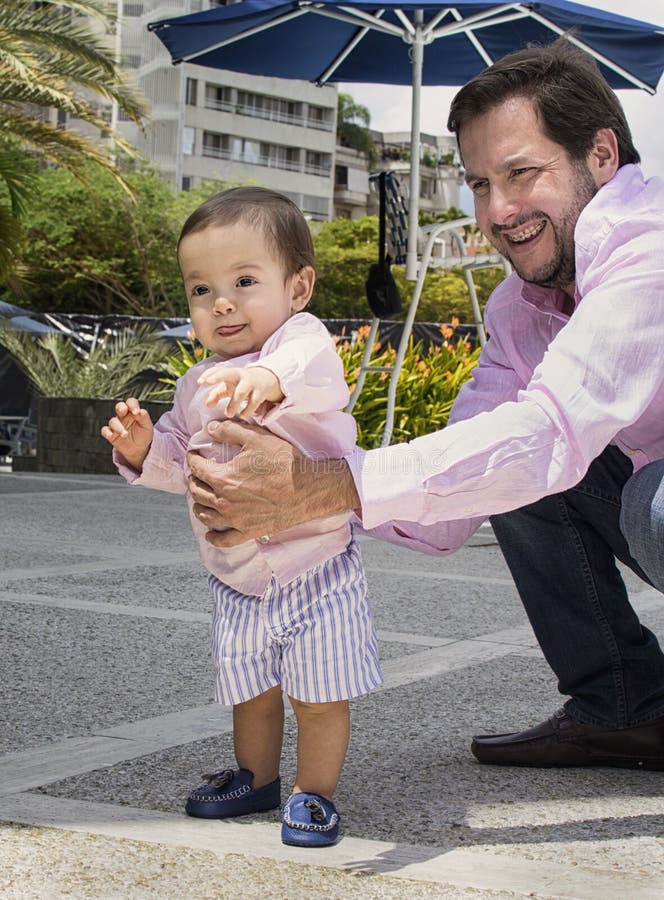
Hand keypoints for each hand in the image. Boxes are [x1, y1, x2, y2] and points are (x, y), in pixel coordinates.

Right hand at [100, 398, 153, 469]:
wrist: (139, 448)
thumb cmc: (143, 434)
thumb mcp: (147, 426)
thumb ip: (144, 417)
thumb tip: (140, 412)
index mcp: (133, 412)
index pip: (131, 402)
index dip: (132, 404)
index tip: (136, 412)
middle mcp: (123, 416)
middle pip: (119, 407)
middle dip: (120, 407)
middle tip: (124, 411)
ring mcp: (116, 425)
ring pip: (113, 421)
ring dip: (118, 427)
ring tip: (125, 434)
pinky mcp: (111, 434)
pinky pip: (105, 431)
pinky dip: (107, 432)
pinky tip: (111, 435)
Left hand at [187, 419, 357, 547]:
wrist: (308, 488)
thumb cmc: (283, 462)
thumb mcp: (256, 438)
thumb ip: (229, 430)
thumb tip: (210, 428)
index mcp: (223, 478)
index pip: (197, 468)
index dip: (192, 458)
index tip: (194, 454)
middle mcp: (224, 501)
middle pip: (197, 492)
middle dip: (193, 481)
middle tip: (196, 474)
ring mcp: (236, 519)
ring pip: (205, 516)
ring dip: (198, 506)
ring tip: (199, 500)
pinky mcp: (249, 531)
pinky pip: (224, 540)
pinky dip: (213, 537)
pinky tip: (210, 534)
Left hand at [198, 365, 282, 417]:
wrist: (266, 379)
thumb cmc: (241, 384)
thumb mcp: (229, 387)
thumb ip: (216, 395)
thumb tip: (207, 404)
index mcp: (230, 373)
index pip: (217, 370)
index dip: (208, 374)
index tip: (199, 382)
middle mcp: (240, 375)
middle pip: (228, 373)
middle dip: (217, 376)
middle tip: (208, 382)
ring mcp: (251, 383)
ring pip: (240, 392)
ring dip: (233, 403)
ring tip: (227, 414)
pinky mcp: (260, 392)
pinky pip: (254, 402)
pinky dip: (248, 409)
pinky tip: (242, 415)